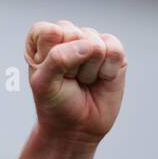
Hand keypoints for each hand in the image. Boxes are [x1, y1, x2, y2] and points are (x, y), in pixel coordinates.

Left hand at [25, 20, 126, 143]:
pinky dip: (107, 71)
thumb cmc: (55, 103)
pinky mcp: (113, 51)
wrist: (77, 127)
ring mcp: (92, 41)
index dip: (50, 56)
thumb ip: (58, 58)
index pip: (48, 31)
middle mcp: (68, 36)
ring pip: (95, 44)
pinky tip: (100, 79)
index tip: (49, 74)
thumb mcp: (44, 83)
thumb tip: (91, 46)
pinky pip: (114, 51)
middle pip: (74, 35)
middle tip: (68, 80)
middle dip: (70, 65)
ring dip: (88, 71)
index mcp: (44, 40)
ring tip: (83, 81)